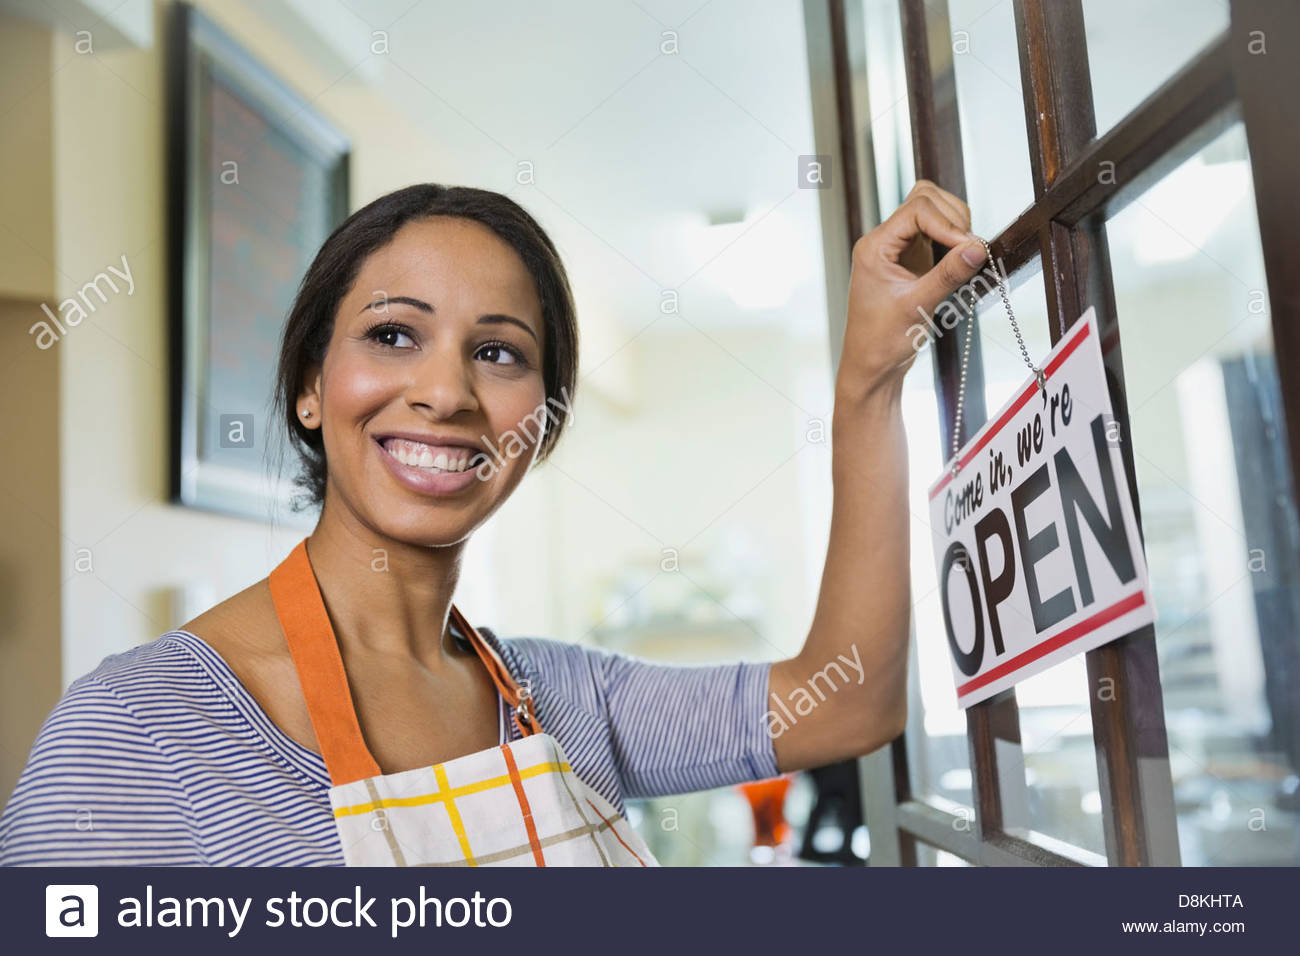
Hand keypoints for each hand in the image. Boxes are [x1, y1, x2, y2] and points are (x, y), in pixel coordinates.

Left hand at [837, 180, 986, 398]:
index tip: (969, 247)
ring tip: (966, 256)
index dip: (948, 223)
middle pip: (924, 199)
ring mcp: (898, 249)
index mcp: (874, 247)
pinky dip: (953, 240)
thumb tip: (979, 247)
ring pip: (932, 212)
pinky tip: (961, 262)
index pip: (917, 209)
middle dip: (953, 217)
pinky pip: (936, 234)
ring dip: (955, 226)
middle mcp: (883, 241)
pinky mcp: (912, 260)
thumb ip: (949, 275)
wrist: (872, 366)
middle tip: (970, 250)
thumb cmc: (882, 342)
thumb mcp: (918, 307)